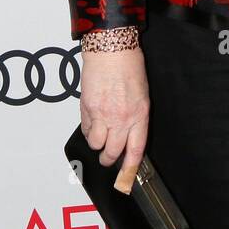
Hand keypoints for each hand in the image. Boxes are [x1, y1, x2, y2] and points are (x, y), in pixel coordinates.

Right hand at [79, 45, 149, 191]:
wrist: (111, 50)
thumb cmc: (130, 67)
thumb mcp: (142, 94)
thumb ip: (136, 116)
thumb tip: (129, 133)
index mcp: (139, 114)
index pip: (135, 150)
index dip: (129, 168)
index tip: (126, 179)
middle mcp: (121, 118)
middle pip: (112, 152)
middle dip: (109, 158)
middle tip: (109, 156)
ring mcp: (102, 115)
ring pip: (95, 144)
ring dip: (97, 143)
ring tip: (100, 135)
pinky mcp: (86, 109)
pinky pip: (85, 129)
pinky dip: (87, 130)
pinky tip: (92, 121)